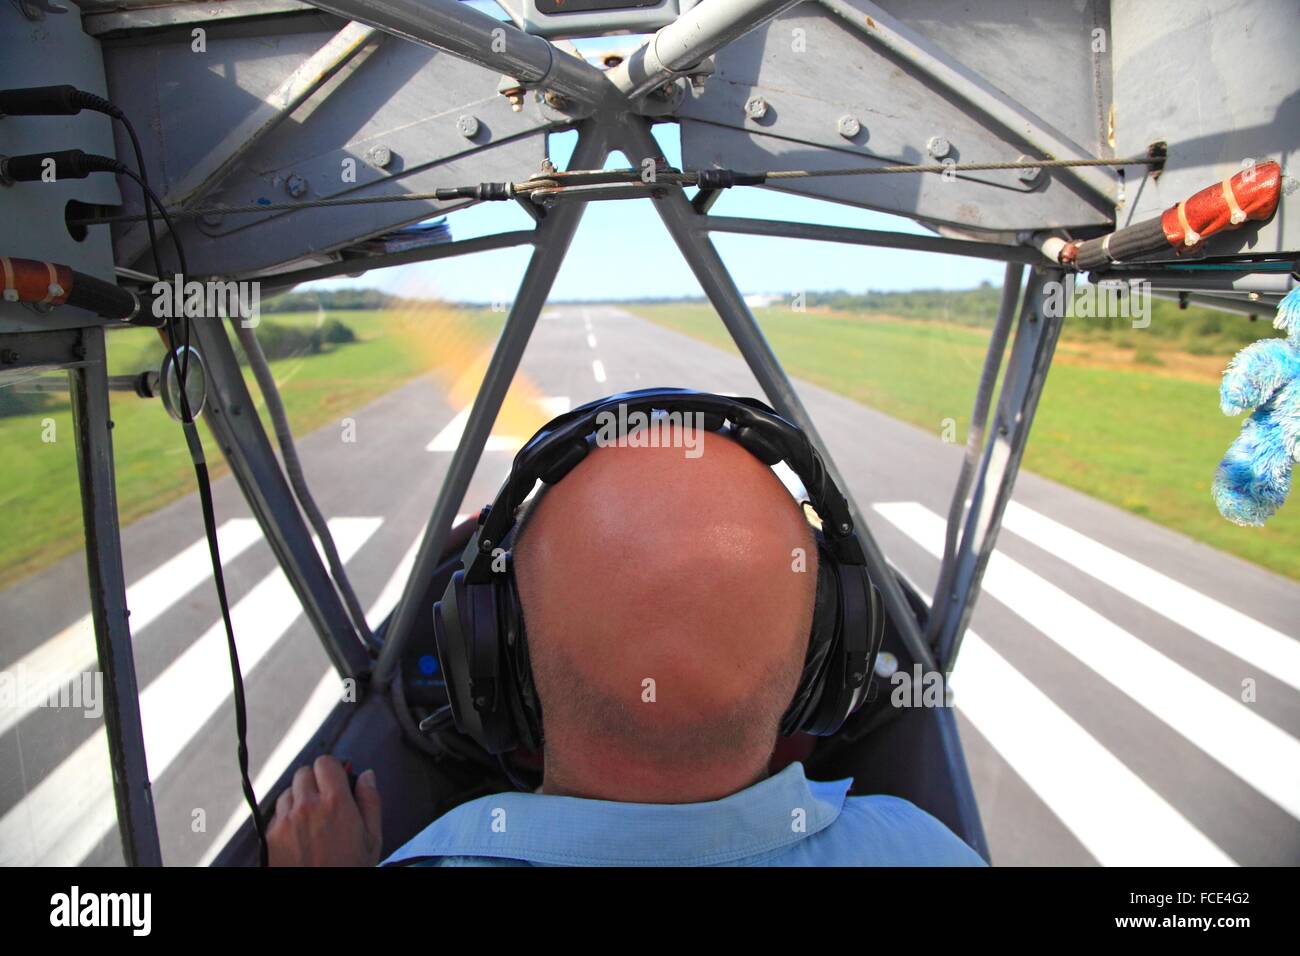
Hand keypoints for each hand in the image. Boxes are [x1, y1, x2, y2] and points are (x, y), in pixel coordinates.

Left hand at [267, 755, 381, 866]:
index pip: (326, 763)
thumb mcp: (372, 838)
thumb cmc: (348, 869)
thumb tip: (367, 775)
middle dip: (315, 782)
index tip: (336, 780)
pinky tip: (298, 833)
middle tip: (324, 800)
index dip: (332, 770)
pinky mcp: (271, 835)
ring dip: (298, 798)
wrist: (319, 899)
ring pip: (288, 791)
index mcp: (336, 802)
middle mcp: (308, 806)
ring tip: (310, 819)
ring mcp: (286, 820)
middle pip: (304, 772)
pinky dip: (285, 817)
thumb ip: (370, 801)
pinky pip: (276, 813)